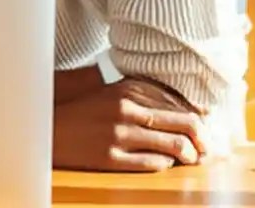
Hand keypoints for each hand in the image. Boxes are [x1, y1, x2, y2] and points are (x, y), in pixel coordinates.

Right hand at [53, 78, 208, 171]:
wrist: (47, 130)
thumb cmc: (81, 113)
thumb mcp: (110, 95)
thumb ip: (142, 98)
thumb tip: (185, 110)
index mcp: (126, 90)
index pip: (178, 103)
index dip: (198, 118)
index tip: (205, 127)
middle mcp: (125, 110)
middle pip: (184, 123)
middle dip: (202, 138)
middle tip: (206, 147)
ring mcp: (118, 135)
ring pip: (174, 146)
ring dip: (189, 155)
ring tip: (190, 158)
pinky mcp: (110, 158)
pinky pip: (152, 163)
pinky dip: (165, 164)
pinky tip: (165, 163)